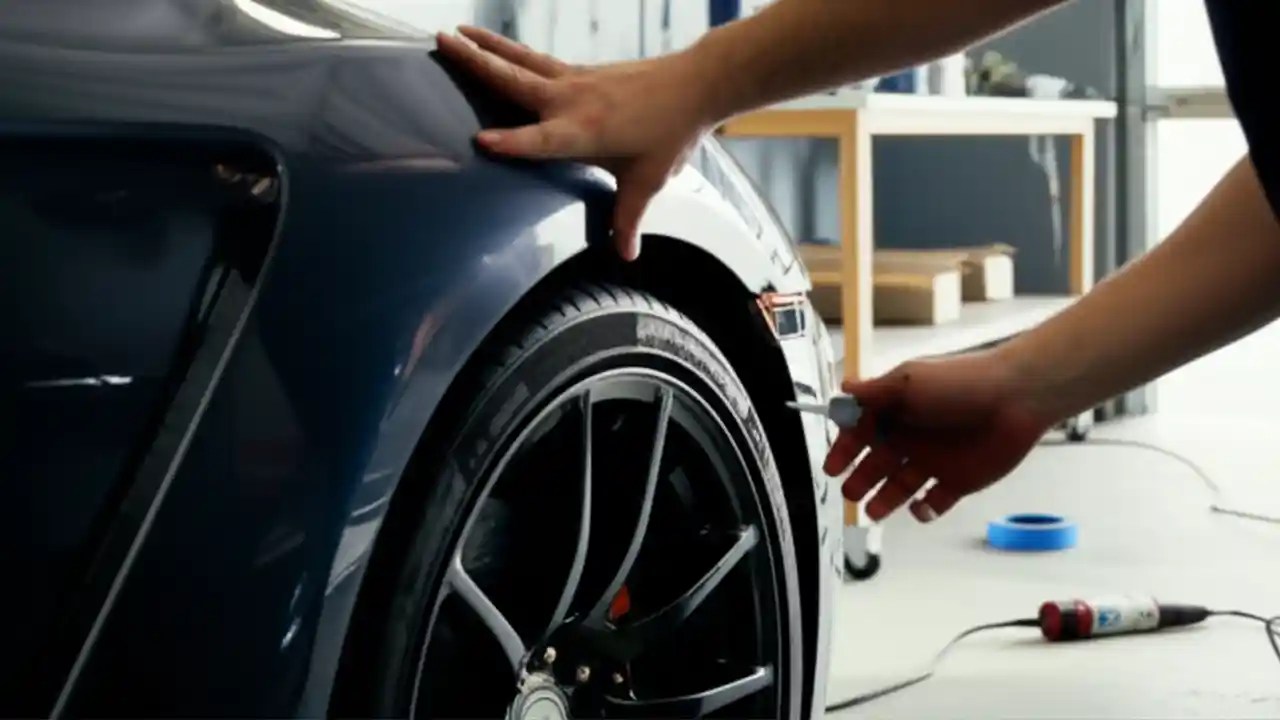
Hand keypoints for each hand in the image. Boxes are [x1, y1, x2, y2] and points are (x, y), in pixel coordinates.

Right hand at [436, 27, 718, 260]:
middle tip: (442, 45)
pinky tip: (491, 44)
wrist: (695, 85)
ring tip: (452, 34)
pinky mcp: (579, 72)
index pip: (542, 140)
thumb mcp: (648, 183)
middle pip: (516, 80)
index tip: (480, 139)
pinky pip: (536, 60)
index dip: (513, 142)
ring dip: (486, 47)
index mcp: (586, 132)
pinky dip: (510, 52)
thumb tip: (625, 255)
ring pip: (521, 61)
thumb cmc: (670, 134)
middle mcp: (573, 101)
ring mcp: (574, 80)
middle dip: (477, 64)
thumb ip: (628, 219)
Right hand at [823, 349, 1056, 522]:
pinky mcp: (958, 482)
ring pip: (899, 487)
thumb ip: (874, 391)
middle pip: (876, 464)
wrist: (1016, 398)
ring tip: (873, 511)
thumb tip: (842, 390)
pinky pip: (934, 503)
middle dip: (860, 479)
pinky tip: (919, 506)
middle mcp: (911, 437)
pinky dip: (923, 510)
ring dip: (884, 500)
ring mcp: (934, 461)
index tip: (832, 467)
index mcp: (896, 412)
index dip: (844, 450)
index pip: (860, 433)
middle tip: (850, 492)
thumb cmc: (960, 383)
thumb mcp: (909, 382)